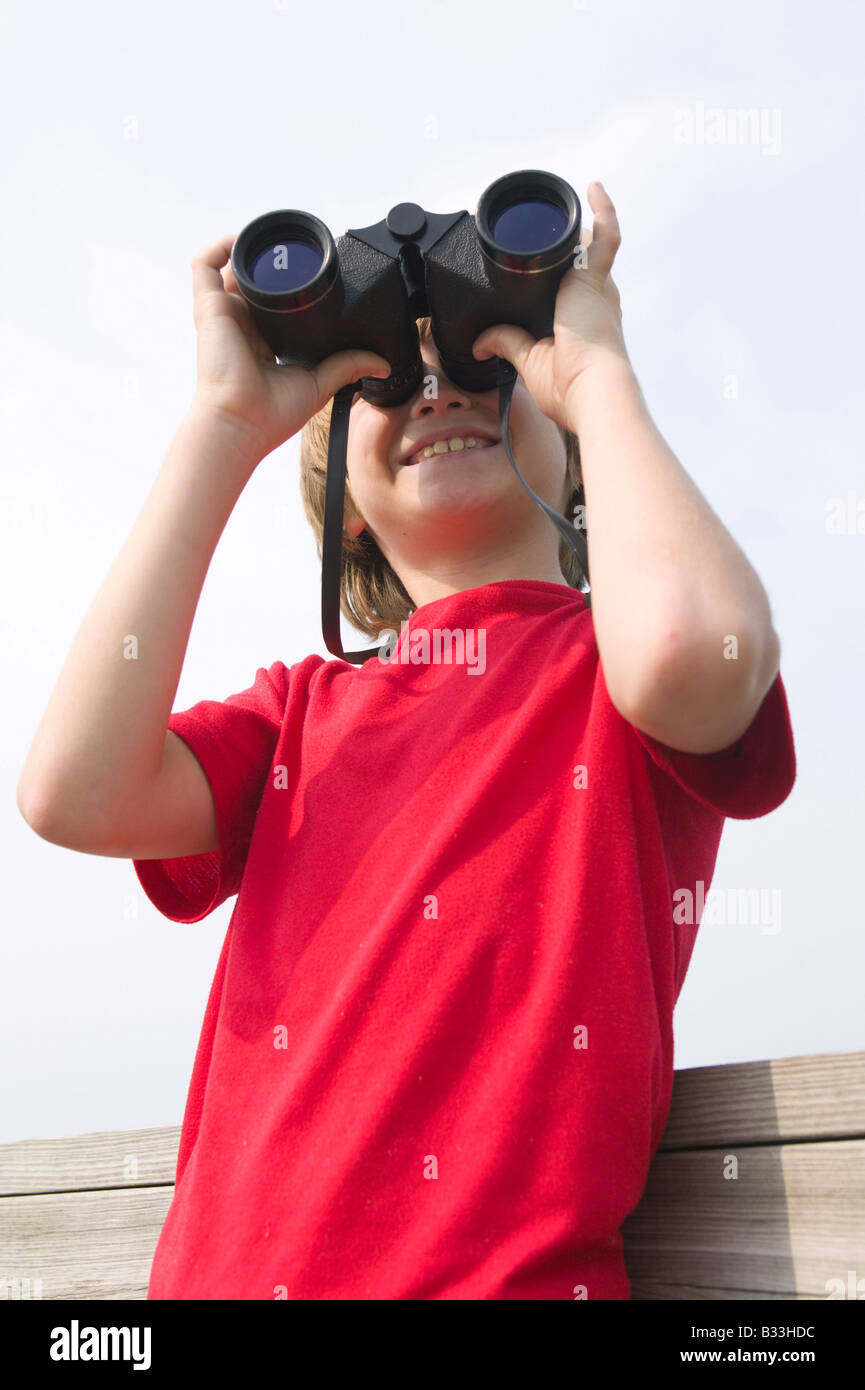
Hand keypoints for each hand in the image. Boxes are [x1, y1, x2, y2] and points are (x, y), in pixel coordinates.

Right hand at [190, 233, 390, 457]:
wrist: (242, 421)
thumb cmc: (271, 414)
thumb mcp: (318, 384)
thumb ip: (347, 366)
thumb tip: (381, 365)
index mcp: (261, 342)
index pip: (273, 307)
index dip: (289, 290)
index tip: (312, 278)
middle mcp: (240, 326)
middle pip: (255, 284)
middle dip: (272, 265)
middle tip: (298, 255)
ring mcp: (222, 314)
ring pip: (231, 270)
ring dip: (249, 251)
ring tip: (275, 240)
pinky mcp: (209, 307)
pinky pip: (204, 266)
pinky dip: (220, 247)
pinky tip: (242, 240)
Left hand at [471, 181, 629, 430]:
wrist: (591, 390)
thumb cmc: (570, 386)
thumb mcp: (529, 361)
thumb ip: (507, 344)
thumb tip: (481, 344)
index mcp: (584, 319)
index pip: (571, 286)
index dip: (559, 274)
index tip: (540, 266)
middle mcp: (596, 300)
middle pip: (578, 261)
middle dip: (560, 247)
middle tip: (534, 235)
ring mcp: (598, 287)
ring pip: (586, 245)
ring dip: (570, 228)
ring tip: (547, 210)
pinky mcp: (596, 278)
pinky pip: (606, 236)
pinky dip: (603, 210)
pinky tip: (592, 188)